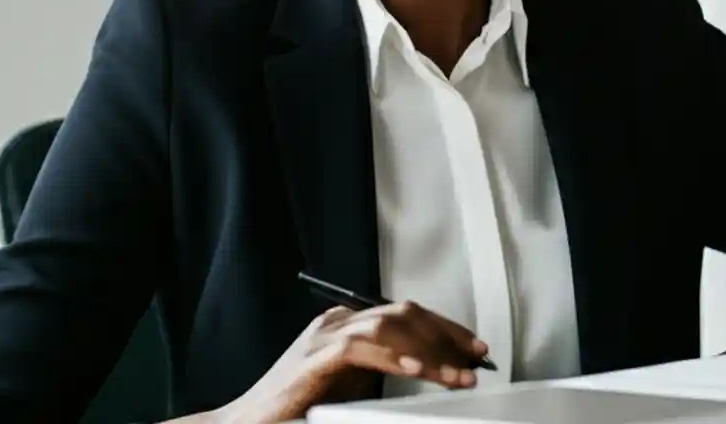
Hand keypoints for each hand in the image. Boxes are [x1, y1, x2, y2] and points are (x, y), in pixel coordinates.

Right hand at [215, 301, 489, 422]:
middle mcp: (338, 321)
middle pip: (403, 313)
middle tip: (475, 360)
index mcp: (348, 323)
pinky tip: (418, 369)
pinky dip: (393, 356)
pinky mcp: (314, 359)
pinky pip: (361, 348)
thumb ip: (389, 369)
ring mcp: (325, 336)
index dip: (445, 328)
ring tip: (455, 375)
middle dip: (445, 335)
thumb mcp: (356, 385)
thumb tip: (437, 370)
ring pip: (388, 325)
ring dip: (429, 350)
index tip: (474, 349)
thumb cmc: (300, 407)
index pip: (407, 313)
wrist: (251, 423)